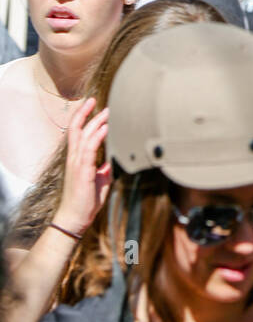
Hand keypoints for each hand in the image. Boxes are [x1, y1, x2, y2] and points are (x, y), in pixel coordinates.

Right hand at [53, 99, 111, 238]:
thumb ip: (103, 170)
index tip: (91, 103)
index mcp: (77, 159)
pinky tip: (105, 129)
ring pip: (83, 136)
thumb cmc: (86, 201)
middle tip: (99, 102)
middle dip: (89, 114)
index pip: (76, 132)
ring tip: (107, 112)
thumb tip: (110, 162)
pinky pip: (89, 150)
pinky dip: (97, 137)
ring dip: (96, 122)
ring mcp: (77, 164)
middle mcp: (74, 158)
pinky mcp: (83, 172)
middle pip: (78, 129)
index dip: (82, 116)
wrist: (75, 218)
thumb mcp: (98, 181)